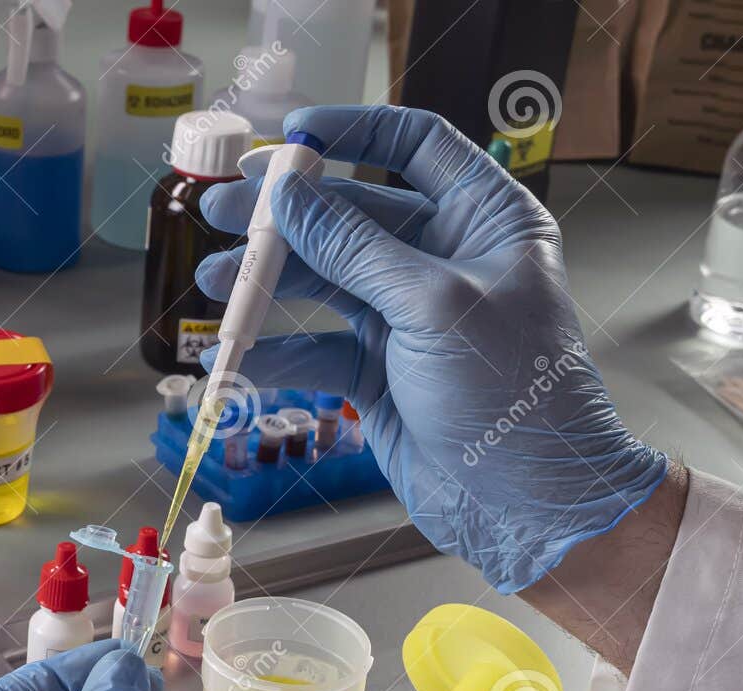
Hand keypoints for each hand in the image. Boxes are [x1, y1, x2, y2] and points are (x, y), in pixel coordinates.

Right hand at [196, 105, 666, 593]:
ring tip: (214, 282)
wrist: (528, 506)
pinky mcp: (378, 374)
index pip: (417, 145)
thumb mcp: (434, 306)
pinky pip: (316, 349)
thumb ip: (355, 247)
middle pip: (352, 213)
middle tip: (221, 208)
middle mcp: (445, 261)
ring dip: (267, 282)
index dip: (353, 131)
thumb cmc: (514, 398)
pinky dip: (274, 350)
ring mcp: (408, 319)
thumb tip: (289, 196)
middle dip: (286, 214)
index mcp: (485, 222)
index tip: (292, 135)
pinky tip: (232, 356)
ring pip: (324, 282)